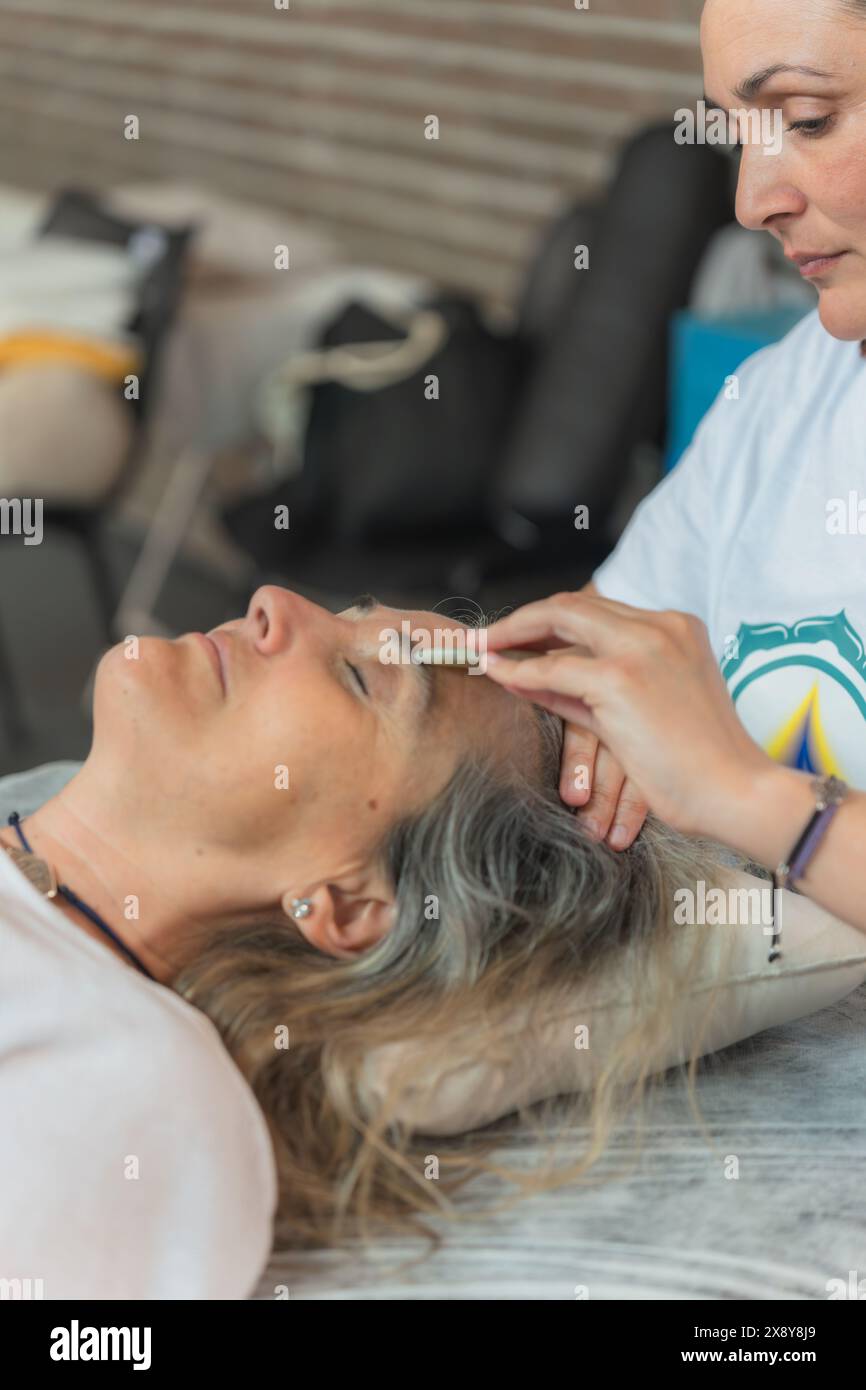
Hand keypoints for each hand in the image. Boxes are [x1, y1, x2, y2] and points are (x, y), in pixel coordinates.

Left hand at [484, 592, 771, 838]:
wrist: (736, 791)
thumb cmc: (697, 765)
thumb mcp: (638, 713)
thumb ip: (589, 690)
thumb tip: (533, 677)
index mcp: (675, 628)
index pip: (598, 610)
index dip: (551, 619)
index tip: (518, 634)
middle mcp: (660, 626)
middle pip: (574, 604)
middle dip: (523, 618)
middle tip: (486, 636)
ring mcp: (642, 647)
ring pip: (560, 620)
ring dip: (512, 633)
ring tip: (480, 648)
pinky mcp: (622, 679)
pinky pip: (554, 669)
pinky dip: (519, 670)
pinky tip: (495, 673)